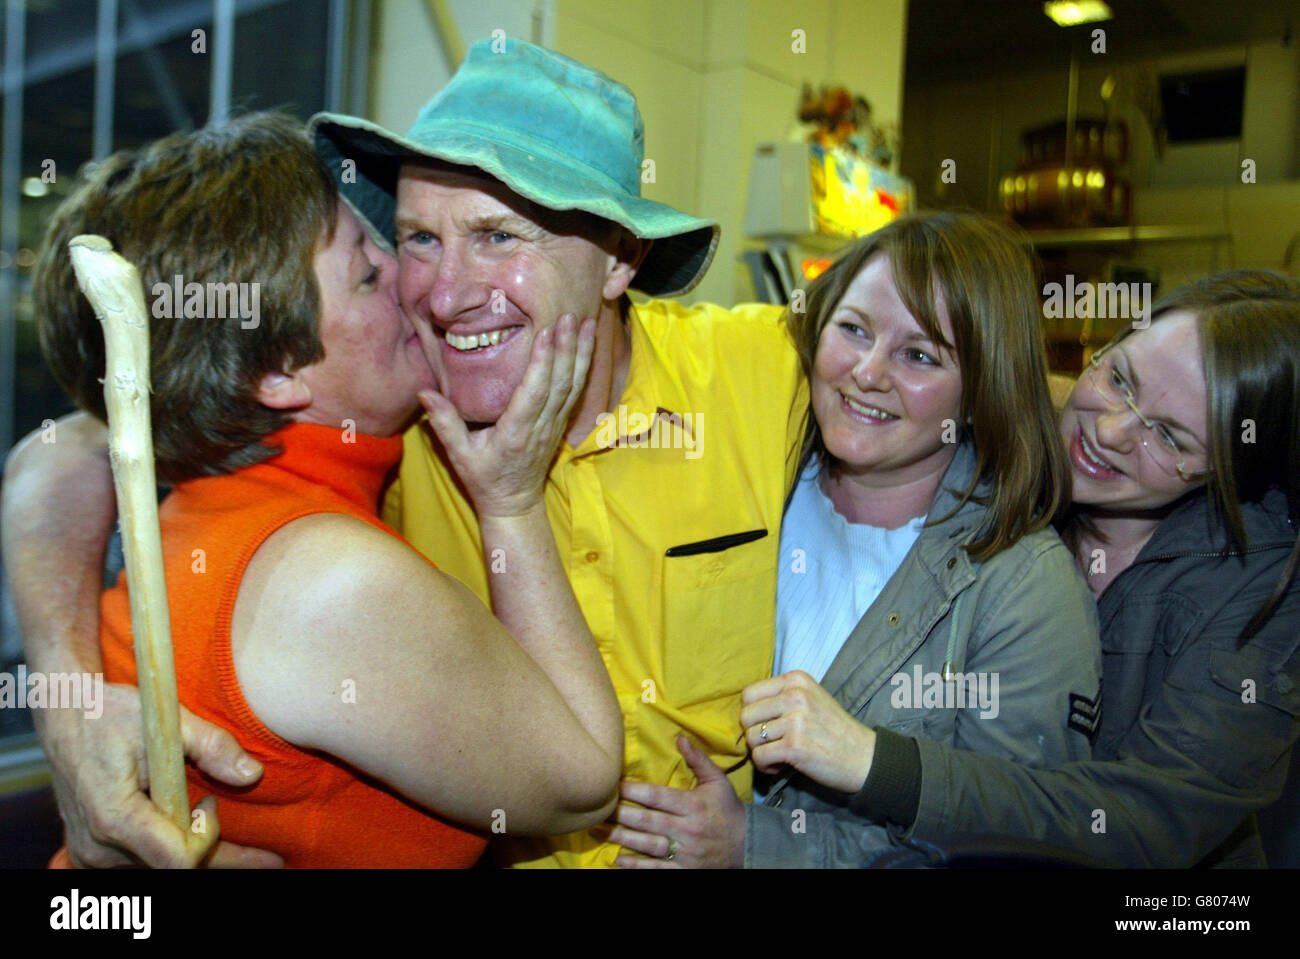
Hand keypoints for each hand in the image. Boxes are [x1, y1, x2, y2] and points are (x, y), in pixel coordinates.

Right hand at [42, 683, 283, 867]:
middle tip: (270, 858)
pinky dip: (169, 847)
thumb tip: (252, 774)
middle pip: (175, 867)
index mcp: (114, 817)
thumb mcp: (165, 718)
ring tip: (212, 816)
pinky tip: (188, 827)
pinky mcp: (92, 853)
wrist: (65, 715)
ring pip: (160, 866)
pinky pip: (142, 862)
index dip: (208, 838)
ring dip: (192, 849)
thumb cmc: (111, 713)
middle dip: (221, 856)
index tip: (212, 801)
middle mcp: (99, 846)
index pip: (179, 859)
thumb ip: (212, 746)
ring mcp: (92, 854)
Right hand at [420, 314, 594, 517]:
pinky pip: (576, 390)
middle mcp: (541, 426)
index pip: (534, 393)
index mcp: (516, 432)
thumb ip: (444, 423)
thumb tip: (424, 392)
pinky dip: (583, 365)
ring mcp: (555, 424)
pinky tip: (587, 344)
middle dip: (567, 348)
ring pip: (574, 384)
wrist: (514, 503)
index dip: (543, 362)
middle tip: (571, 315)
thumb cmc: (484, 478)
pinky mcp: (560, 422)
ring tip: (587, 321)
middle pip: (560, 383)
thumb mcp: (459, 455)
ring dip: (581, 352)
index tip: (547, 332)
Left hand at [610, 734, 745, 868]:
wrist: (749, 847)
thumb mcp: (718, 782)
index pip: (658, 797)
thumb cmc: (728, 810)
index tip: (614, 785)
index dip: (635, 792)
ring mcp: (685, 853)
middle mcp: (688, 829)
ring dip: (621, 840)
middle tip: (597, 809)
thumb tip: (679, 737)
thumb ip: (698, 760)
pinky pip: (657, 870)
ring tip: (597, 831)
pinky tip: (617, 860)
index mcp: (694, 805)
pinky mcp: (684, 871)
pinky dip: (636, 866)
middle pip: (648, 822)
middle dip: (621, 815)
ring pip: (648, 846)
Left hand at [740, 670, 876, 793]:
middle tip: (773, 744)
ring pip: (751, 738)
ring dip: (761, 752)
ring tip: (779, 755)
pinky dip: (766, 766)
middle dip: (755, 734)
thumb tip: (744, 709)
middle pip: (745, 716)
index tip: (769, 726)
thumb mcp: (810, 698)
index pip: (749, 693)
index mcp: (796, 680)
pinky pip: (759, 757)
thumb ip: (781, 697)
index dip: (754, 714)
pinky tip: (781, 766)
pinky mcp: (795, 746)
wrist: (863, 757)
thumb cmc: (833, 730)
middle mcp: (795, 695)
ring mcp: (795, 720)